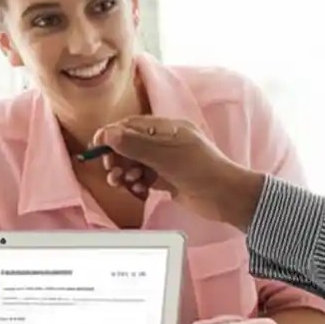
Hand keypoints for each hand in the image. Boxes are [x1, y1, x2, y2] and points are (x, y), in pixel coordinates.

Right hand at [93, 115, 264, 228]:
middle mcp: (166, 142)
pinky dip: (137, 184)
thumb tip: (108, 133)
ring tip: (124, 183)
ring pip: (136, 163)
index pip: (132, 126)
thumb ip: (135, 144)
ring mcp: (167, 161)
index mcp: (168, 128)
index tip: (97, 147)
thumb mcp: (165, 155)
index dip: (112, 135)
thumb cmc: (201, 170)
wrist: (226, 197)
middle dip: (118, 158)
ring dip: (126, 173)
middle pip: (130, 145)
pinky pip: (144, 178)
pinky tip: (139, 191)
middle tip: (112, 172)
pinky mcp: (168, 179)